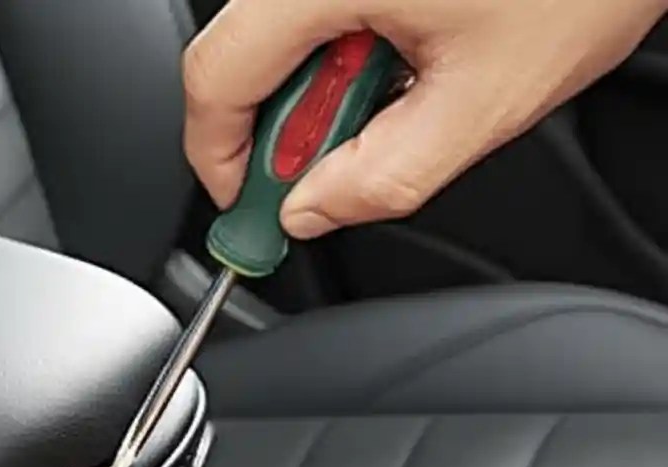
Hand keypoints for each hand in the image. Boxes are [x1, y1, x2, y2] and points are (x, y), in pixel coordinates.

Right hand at [183, 0, 665, 237]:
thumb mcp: (486, 103)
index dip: (219, 156)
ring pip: (273, 31)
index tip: (248, 205)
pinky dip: (336, 49)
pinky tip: (394, 59)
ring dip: (311, 89)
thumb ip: (383, 175)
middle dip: (275, 129)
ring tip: (387, 100)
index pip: (217, 76)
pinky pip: (311, 7)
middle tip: (319, 174)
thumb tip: (309, 210)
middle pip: (239, 55)